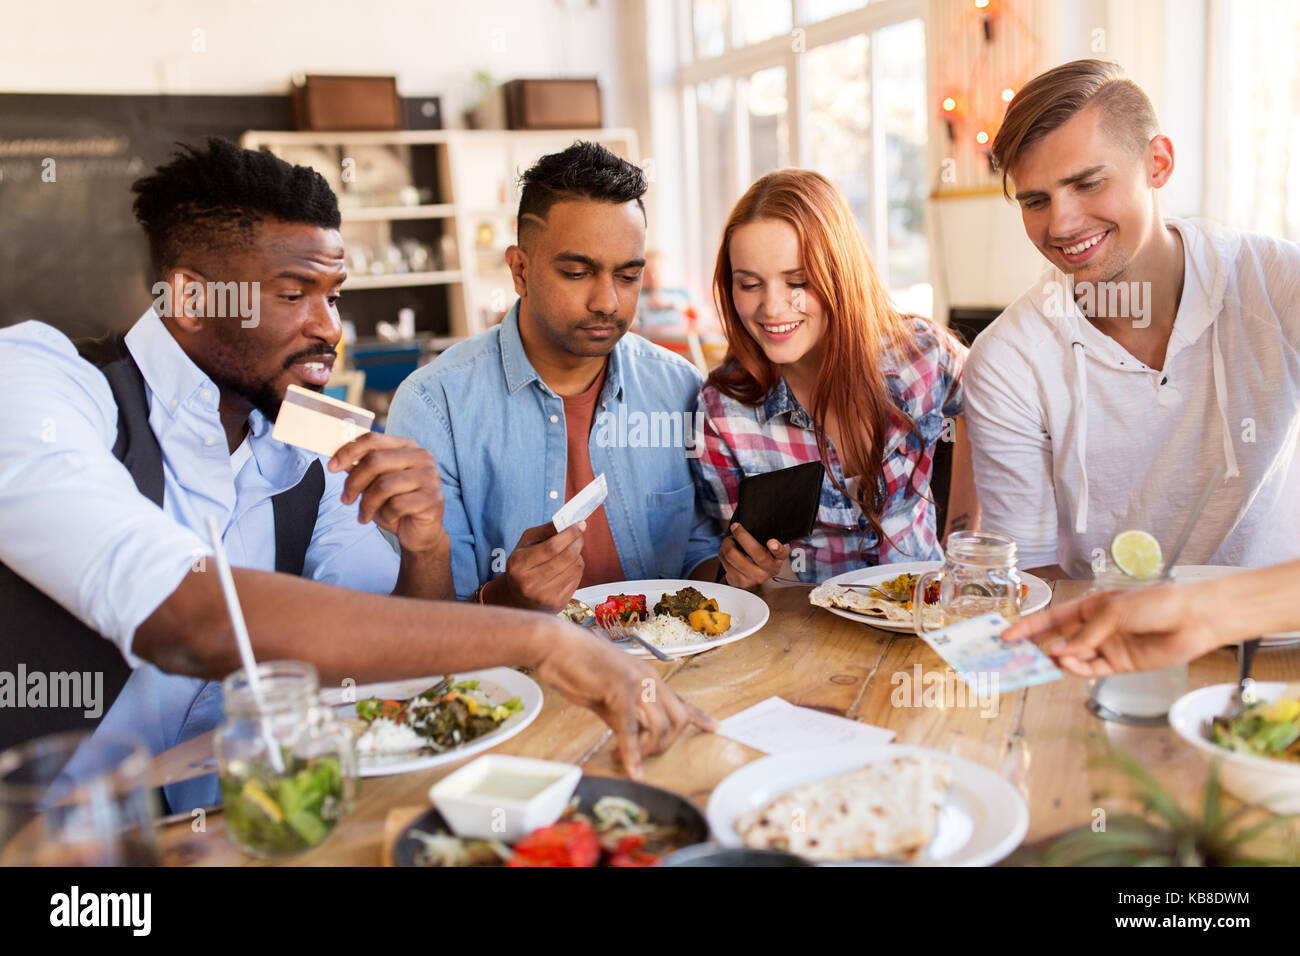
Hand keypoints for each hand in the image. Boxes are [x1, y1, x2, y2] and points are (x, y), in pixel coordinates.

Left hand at [329, 433, 445, 553]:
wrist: (421, 533)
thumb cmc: (396, 506)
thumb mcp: (374, 485)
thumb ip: (360, 470)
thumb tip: (338, 461)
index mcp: (407, 447)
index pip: (373, 440)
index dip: (348, 451)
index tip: (331, 467)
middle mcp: (422, 457)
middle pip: (375, 461)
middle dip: (354, 483)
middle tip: (346, 499)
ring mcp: (430, 477)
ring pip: (384, 485)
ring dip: (367, 504)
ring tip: (363, 515)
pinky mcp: (432, 498)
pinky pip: (397, 505)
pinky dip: (385, 515)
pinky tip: (388, 519)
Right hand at [498, 521, 585, 611]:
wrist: (518, 596)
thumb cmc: (524, 563)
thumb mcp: (527, 543)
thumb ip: (546, 530)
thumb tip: (570, 522)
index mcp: (518, 564)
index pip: (551, 547)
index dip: (569, 534)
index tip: (580, 524)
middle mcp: (529, 583)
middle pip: (566, 557)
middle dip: (577, 542)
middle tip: (580, 535)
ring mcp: (544, 596)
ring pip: (575, 568)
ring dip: (578, 556)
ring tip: (570, 553)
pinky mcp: (557, 604)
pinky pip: (577, 579)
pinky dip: (576, 569)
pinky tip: (568, 568)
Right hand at [535, 623, 718, 776]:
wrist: (556, 645)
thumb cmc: (577, 667)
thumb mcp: (606, 695)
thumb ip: (622, 715)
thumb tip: (630, 737)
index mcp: (649, 677)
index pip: (681, 701)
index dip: (699, 717)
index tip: (715, 727)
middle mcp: (650, 679)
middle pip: (677, 721)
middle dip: (663, 745)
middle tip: (640, 756)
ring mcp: (637, 683)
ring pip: (657, 728)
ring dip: (643, 751)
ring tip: (620, 757)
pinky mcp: (619, 690)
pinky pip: (630, 729)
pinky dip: (631, 753)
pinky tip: (630, 769)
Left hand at [719, 522, 788, 588]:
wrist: (749, 580)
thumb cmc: (758, 558)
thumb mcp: (767, 551)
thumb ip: (764, 540)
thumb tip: (748, 527)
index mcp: (777, 560)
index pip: (781, 555)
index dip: (777, 548)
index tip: (771, 542)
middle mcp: (767, 571)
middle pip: (755, 553)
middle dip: (742, 535)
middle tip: (735, 527)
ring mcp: (752, 578)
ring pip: (732, 555)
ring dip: (727, 542)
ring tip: (730, 540)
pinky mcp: (737, 581)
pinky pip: (724, 560)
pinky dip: (722, 551)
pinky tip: (727, 551)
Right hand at [1001, 584, 1224, 676]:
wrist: (1194, 620)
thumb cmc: (1156, 604)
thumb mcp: (1113, 612)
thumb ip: (1085, 635)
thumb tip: (1059, 653)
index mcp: (1090, 608)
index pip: (1052, 619)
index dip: (1029, 627)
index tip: (1006, 636)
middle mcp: (1095, 628)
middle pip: (1058, 640)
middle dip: (1037, 648)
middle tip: (1018, 658)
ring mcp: (1107, 647)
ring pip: (1073, 658)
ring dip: (1058, 660)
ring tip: (1047, 660)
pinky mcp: (1120, 665)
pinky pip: (1091, 670)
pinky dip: (1078, 669)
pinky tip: (1071, 664)